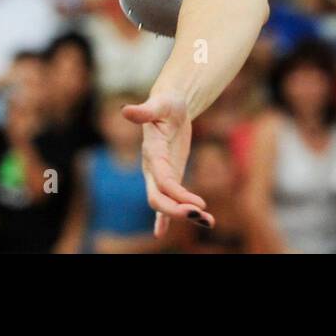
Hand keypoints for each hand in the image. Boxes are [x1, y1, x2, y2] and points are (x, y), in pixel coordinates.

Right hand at [123, 95, 212, 236]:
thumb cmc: (165, 102)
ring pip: (165, 203)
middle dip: (177, 211)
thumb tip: (125, 110)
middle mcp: (152, 168)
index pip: (162, 181)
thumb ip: (145, 110)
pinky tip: (163, 233)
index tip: (199, 204)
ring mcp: (159, 175)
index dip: (178, 194)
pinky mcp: (169, 176)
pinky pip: (167, 200)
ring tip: (210, 222)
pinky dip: (166, 218)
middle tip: (203, 216)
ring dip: (184, 215)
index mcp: (152, 154)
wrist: (168, 105)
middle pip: (158, 199)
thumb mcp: (159, 103)